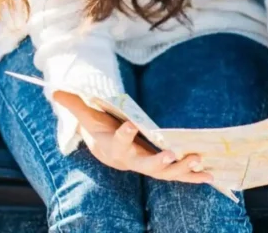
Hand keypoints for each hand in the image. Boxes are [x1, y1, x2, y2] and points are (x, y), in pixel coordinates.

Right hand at [53, 91, 212, 183]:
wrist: (108, 151)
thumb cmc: (100, 130)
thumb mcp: (87, 116)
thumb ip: (74, 104)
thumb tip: (55, 90)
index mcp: (116, 148)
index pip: (118, 142)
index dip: (124, 135)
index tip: (129, 126)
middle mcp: (133, 161)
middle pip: (147, 166)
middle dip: (160, 161)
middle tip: (172, 154)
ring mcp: (149, 166)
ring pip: (166, 173)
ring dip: (183, 169)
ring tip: (199, 160)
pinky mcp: (162, 167)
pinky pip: (179, 175)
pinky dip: (195, 177)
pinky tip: (212, 176)